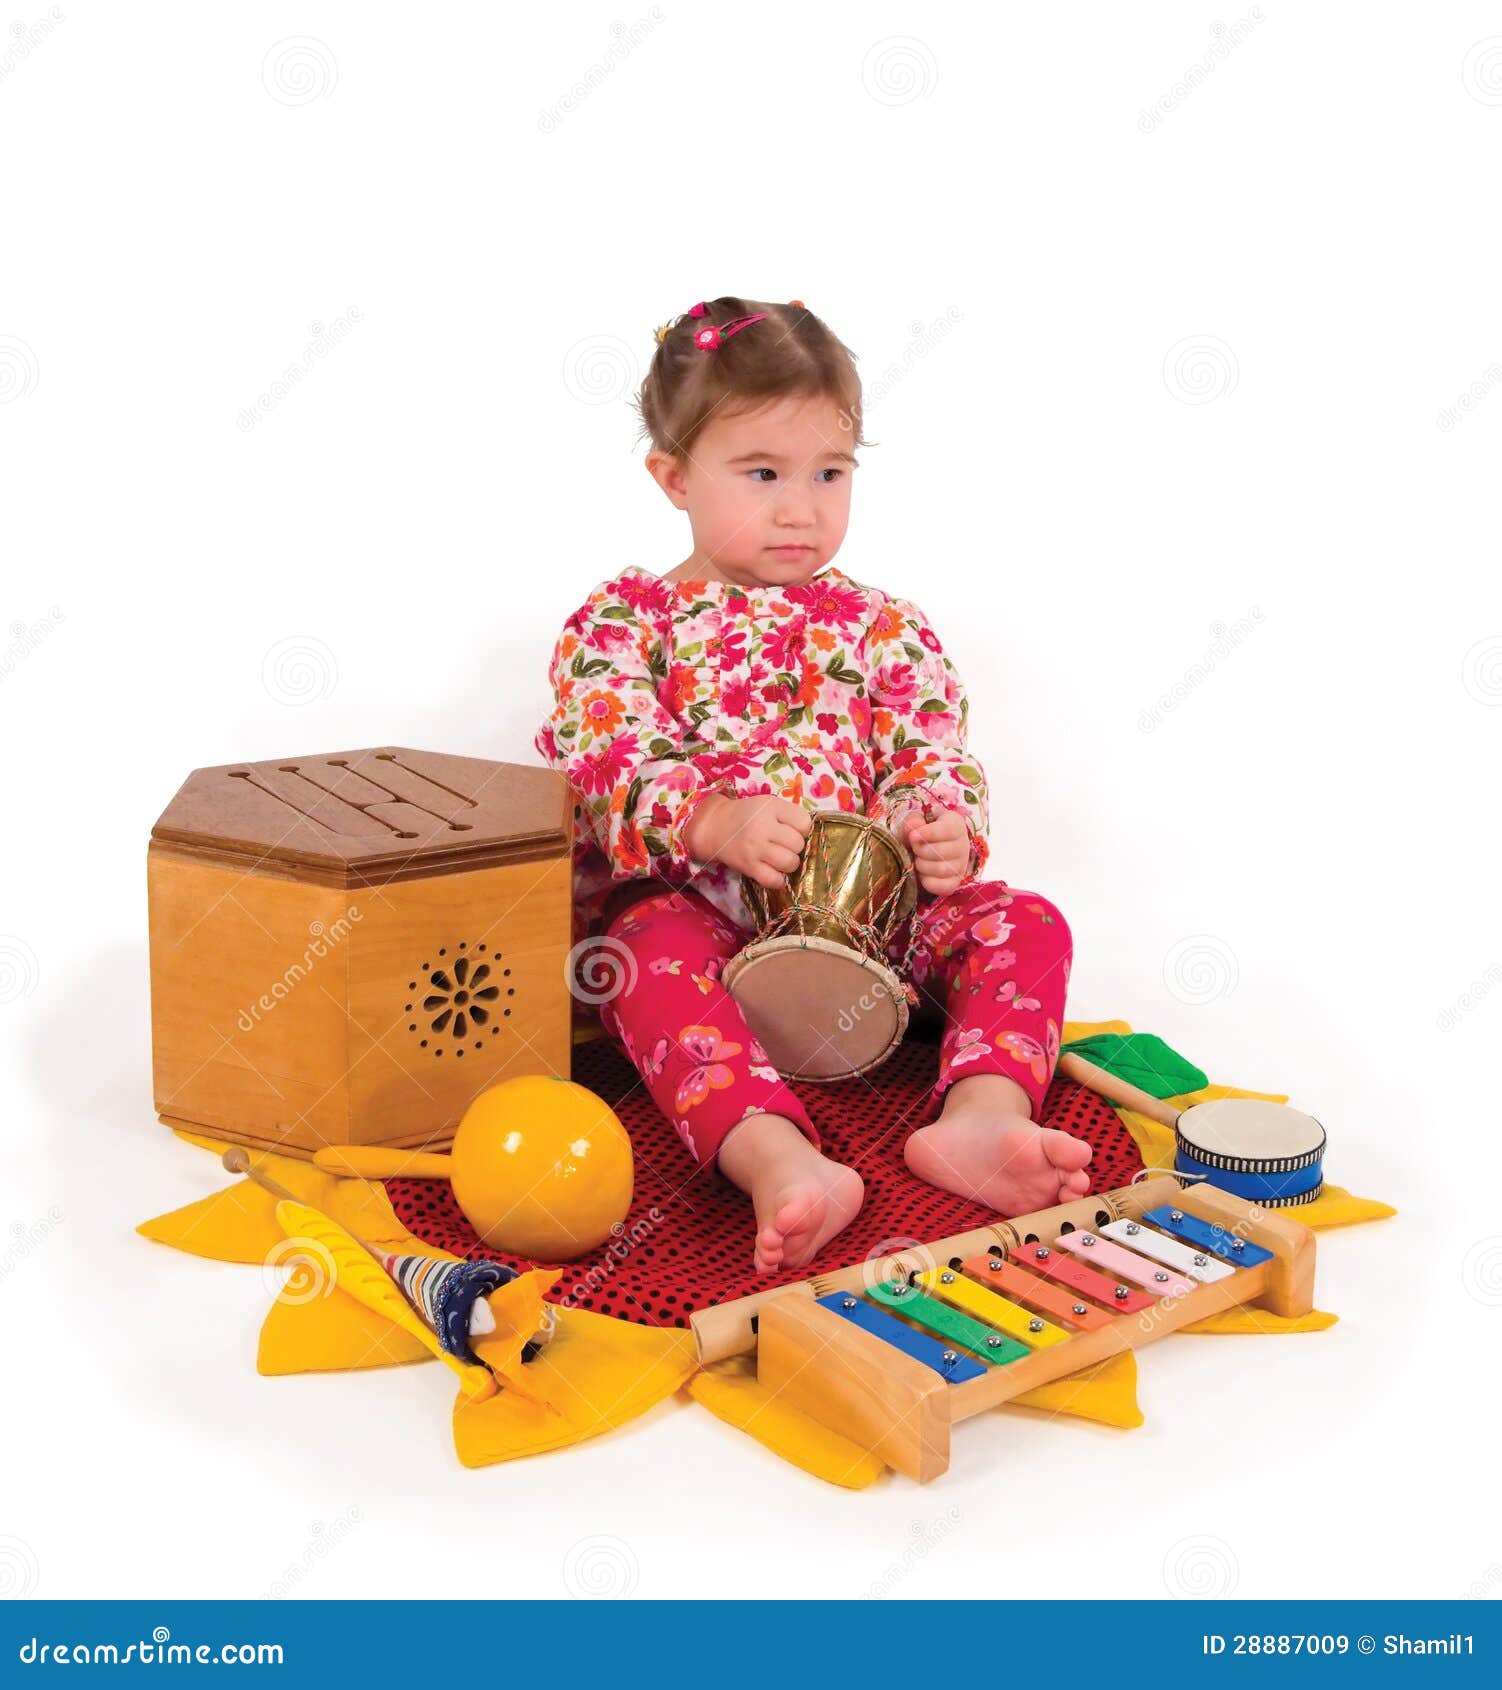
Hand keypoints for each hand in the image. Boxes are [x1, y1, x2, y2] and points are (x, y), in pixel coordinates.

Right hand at [683, 793, 812, 889]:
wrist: (715, 827)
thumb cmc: (748, 816)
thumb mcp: (769, 804)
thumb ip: (790, 815)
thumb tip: (810, 837)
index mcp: (771, 807)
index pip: (804, 823)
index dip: (802, 829)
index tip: (791, 830)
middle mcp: (763, 827)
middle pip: (798, 844)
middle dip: (795, 847)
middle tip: (783, 845)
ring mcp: (755, 848)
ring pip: (790, 863)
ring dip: (789, 864)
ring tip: (780, 859)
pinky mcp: (749, 867)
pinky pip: (774, 880)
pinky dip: (778, 880)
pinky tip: (774, 872)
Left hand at [896, 806, 970, 895]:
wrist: (922, 850)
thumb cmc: (919, 832)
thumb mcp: (914, 822)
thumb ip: (913, 821)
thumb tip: (914, 826)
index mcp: (955, 824)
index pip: (949, 829)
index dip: (929, 833)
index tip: (913, 836)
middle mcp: (963, 844)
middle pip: (943, 851)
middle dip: (921, 851)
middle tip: (914, 848)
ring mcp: (961, 865)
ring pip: (942, 870)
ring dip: (922, 866)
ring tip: (917, 860)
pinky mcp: (956, 881)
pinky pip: (943, 886)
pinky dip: (928, 882)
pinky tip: (921, 874)